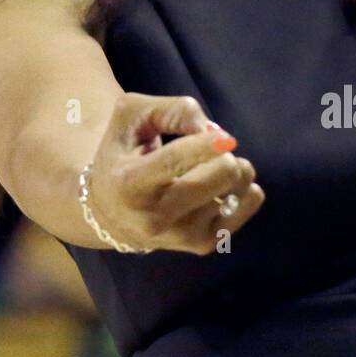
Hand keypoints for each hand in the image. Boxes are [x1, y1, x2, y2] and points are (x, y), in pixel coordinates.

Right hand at [84, 92, 264, 255]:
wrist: (109, 214)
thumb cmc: (122, 155)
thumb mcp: (131, 117)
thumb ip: (171, 111)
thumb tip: (213, 130)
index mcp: (130, 182)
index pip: (173, 162)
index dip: (204, 147)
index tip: (227, 139)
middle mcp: (154, 217)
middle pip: (220, 176)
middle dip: (224, 154)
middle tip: (210, 152)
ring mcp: (181, 235)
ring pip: (237, 190)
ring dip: (234, 170)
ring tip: (210, 170)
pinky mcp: (202, 245)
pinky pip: (246, 206)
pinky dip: (243, 190)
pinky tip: (223, 188)